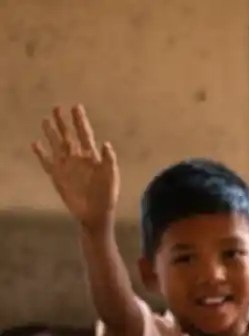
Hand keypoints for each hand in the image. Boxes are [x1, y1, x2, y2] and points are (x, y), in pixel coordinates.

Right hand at [32, 106, 118, 233]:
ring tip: (45, 120)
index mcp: (92, 156)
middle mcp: (77, 157)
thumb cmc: (107, 195)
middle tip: (57, 107)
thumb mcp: (111, 177)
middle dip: (63, 122)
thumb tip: (106, 144)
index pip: (84, 134)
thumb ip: (109, 161)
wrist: (95, 212)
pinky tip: (35, 143)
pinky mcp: (57, 176)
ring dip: (51, 133)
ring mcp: (66, 166)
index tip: (76, 107)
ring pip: (56, 145)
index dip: (80, 120)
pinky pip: (46, 161)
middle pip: (68, 135)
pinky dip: (40, 152)